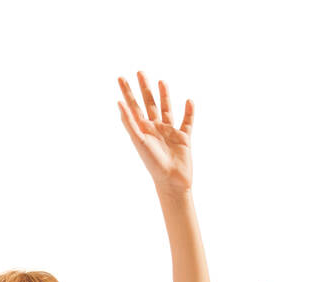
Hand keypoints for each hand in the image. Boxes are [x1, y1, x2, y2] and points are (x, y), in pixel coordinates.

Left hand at [117, 72, 192, 192]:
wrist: (171, 181)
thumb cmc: (153, 164)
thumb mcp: (139, 141)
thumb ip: (130, 123)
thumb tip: (119, 104)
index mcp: (142, 129)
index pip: (133, 106)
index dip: (127, 92)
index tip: (120, 77)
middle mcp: (155, 128)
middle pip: (149, 103)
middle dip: (144, 88)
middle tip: (139, 72)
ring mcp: (169, 132)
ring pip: (166, 109)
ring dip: (164, 95)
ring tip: (161, 81)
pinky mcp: (184, 137)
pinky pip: (187, 121)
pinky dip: (189, 111)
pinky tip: (189, 101)